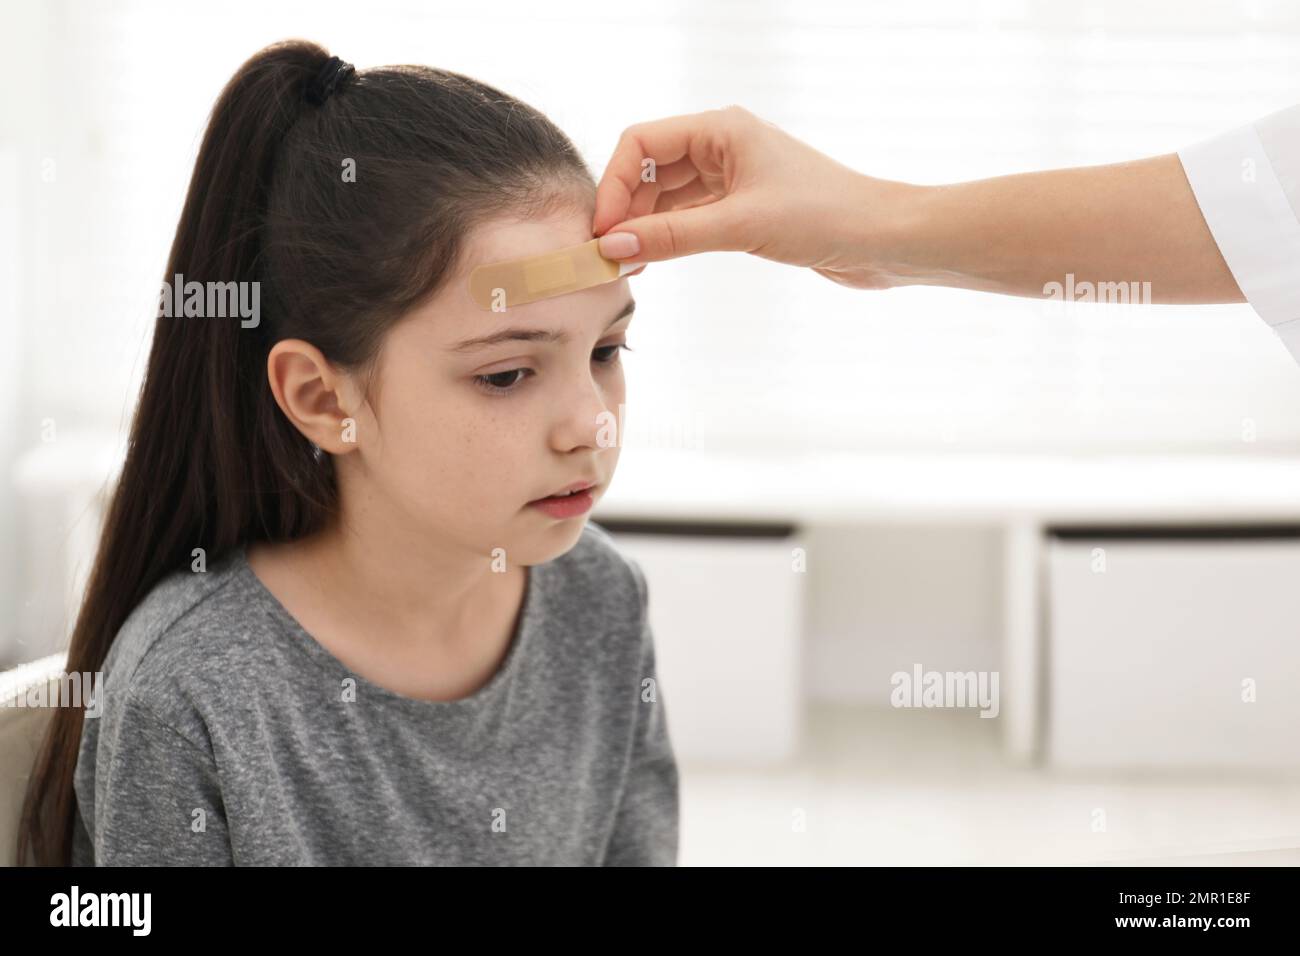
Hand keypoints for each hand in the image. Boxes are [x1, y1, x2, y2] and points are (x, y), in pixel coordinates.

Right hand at [592, 105, 907, 288]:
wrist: (883, 240)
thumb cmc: (825, 216)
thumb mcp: (740, 226)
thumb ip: (673, 237)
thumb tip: (614, 246)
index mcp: (721, 129)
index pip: (642, 144)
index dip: (615, 185)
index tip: (603, 231)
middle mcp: (723, 147)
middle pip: (649, 171)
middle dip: (626, 210)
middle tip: (609, 255)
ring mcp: (733, 178)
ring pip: (668, 199)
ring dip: (645, 228)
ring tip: (628, 264)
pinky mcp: (744, 208)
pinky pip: (690, 218)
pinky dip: (669, 238)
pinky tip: (655, 261)